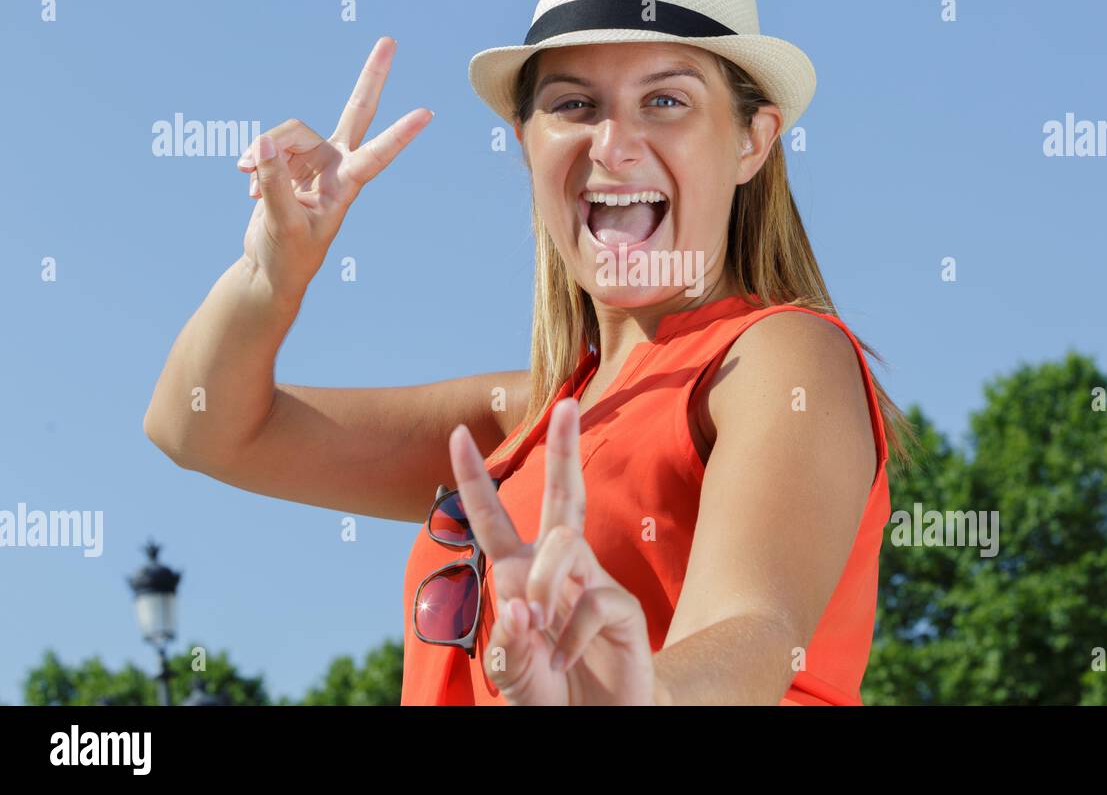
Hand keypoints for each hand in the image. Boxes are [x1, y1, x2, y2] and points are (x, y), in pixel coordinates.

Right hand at [237, 36, 432, 301]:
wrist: (270, 267)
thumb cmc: (287, 255)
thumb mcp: (282, 223)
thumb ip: (273, 183)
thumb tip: (263, 142)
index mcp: (347, 185)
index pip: (378, 154)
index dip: (401, 134)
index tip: (427, 114)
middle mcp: (336, 164)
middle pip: (356, 110)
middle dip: (372, 77)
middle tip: (390, 41)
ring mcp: (313, 160)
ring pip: (286, 133)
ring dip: (262, 154)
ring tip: (248, 183)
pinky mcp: (287, 161)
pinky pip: (266, 146)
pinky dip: (253, 164)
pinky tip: (249, 188)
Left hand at [447, 398, 657, 704]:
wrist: (600, 726)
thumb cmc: (552, 693)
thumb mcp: (514, 676)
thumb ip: (510, 647)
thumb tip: (524, 604)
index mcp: (524, 577)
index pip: (496, 521)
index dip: (475, 479)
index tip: (458, 434)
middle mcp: (562, 571)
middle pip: (564, 497)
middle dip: (566, 449)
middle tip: (570, 402)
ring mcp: (596, 586)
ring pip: (566, 545)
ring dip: (546, 584)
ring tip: (542, 630)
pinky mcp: (625, 611)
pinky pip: (595, 601)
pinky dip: (570, 634)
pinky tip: (563, 661)